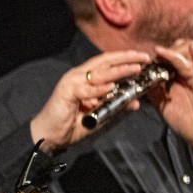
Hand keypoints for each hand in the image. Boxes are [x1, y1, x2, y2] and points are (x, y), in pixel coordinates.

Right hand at [29, 50, 151, 150]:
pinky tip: (111, 87)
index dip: (124, 59)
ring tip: (135, 69)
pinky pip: (86, 89)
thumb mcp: (99, 116)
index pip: (106, 63)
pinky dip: (99, 89)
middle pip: (104, 61)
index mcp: (85, 79)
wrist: (48, 135)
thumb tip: (135, 103)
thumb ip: (116, 108)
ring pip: (98, 73)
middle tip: (143, 57)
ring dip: (119, 71)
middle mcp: (78, 76)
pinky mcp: (66, 92)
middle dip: (126, 58)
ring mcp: (71, 82)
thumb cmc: (70, 125)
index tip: (142, 58)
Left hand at [152, 39, 192, 169]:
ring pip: (185, 62)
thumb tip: (139, 83)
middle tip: (151, 51)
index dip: (154, 61)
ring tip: (161, 50)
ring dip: (173, 55)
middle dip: (163, 55)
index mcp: (177, 81)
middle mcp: (188, 77)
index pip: (165, 66)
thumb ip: (154, 93)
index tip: (140, 57)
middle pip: (175, 61)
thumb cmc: (187, 119)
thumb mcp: (164, 105)